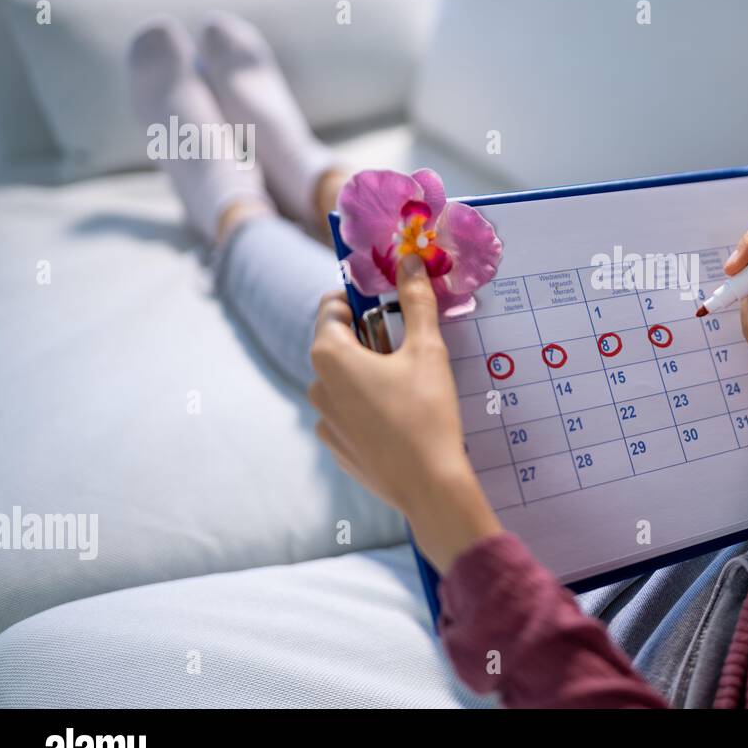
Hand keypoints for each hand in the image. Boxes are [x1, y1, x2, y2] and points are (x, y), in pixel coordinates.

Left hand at [308, 255, 500, 571]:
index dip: (361, 297)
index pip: (332, 307)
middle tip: (412, 344)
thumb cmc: (427, 412)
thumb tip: (409, 260)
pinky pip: (349, 413)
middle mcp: (317, 385)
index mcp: (330, 355)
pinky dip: (370, 406)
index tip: (391, 301)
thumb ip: (415, 301)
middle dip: (372, 337)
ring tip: (411, 385)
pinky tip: (402, 417)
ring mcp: (324, 420)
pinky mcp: (337, 448)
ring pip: (345, 380)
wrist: (429, 487)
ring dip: (370, 373)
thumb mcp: (427, 350)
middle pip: (340, 344)